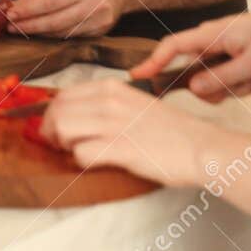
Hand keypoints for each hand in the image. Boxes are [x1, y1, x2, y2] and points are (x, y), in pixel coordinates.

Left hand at [8, 0, 124, 35]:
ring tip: (22, 29)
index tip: (12, 14)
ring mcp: (100, 19)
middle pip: (55, 20)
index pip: (50, 1)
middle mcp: (95, 3)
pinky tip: (41, 31)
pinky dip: (53, 34)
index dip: (28, 10)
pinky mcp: (101, 30)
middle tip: (12, 27)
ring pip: (62, 31)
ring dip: (39, 32)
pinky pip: (71, 35)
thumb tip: (19, 4)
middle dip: (30, 25)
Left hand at [38, 78, 223, 186]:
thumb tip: (77, 114)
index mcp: (112, 88)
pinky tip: (92, 162)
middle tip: (59, 143)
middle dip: (50, 130)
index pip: (63, 95)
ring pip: (63, 129)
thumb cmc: (171, 131)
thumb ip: (107, 104)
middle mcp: (109, 101)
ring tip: (74, 152)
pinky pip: (81, 153)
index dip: (52, 113)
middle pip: (57, 112)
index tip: (54, 126)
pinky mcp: (119, 148)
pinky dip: (80, 161)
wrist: (200, 147)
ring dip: (63, 145)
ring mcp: (113, 124)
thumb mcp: (135, 103)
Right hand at [130, 7, 250, 101]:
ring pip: (214, 83)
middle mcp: (210, 42)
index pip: (172, 47)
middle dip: (221, 88)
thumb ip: (221, 79)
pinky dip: (245, 83)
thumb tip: (192, 90)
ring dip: (238, 86)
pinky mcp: (228, 58)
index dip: (153, 62)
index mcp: (210, 36)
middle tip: (247, 82)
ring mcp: (219, 51)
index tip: (136, 76)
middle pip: (195, 76)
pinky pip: (228, 82)